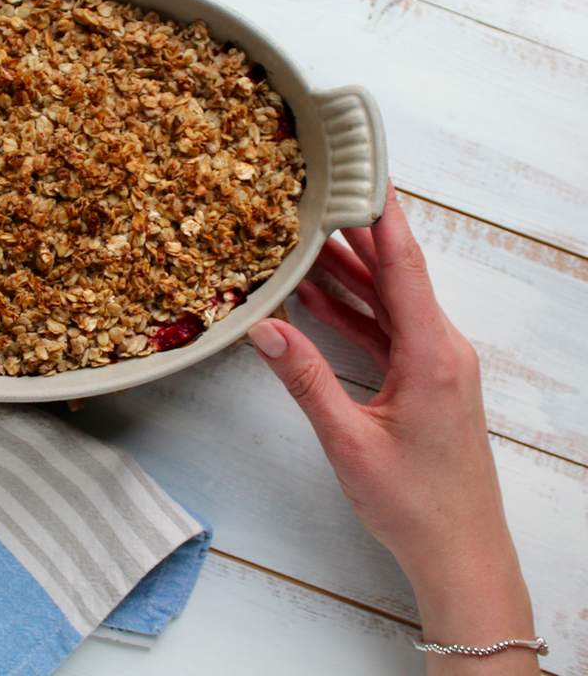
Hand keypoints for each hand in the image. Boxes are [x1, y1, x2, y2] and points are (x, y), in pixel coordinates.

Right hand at [248, 183, 536, 673]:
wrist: (460, 554)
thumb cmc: (415, 504)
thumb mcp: (349, 440)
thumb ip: (304, 378)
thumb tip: (264, 328)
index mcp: (433, 354)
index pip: (405, 265)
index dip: (383, 214)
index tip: (363, 170)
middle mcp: (442, 350)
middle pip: (396, 275)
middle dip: (357, 232)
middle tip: (319, 192)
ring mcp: (435, 366)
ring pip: (389, 302)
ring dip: (350, 272)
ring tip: (309, 235)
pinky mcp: (425, 383)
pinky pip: (387, 333)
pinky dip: (354, 313)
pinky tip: (318, 300)